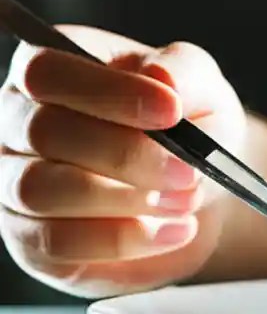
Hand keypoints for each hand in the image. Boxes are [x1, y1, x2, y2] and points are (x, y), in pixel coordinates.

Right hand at [0, 26, 245, 297]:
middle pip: (43, 132)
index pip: (45, 71)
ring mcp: (14, 185)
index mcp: (50, 73)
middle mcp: (17, 125)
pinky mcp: (31, 241)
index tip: (172, 111)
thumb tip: (160, 76)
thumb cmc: (189, 126)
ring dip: (125, 199)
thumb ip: (184, 74)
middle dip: (127, 155)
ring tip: (185, 200)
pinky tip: (176, 230)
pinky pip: (57, 242)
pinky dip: (125, 239)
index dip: (107, 91)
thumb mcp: (201, 89)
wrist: (199, 190)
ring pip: (41, 191)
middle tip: (189, 171)